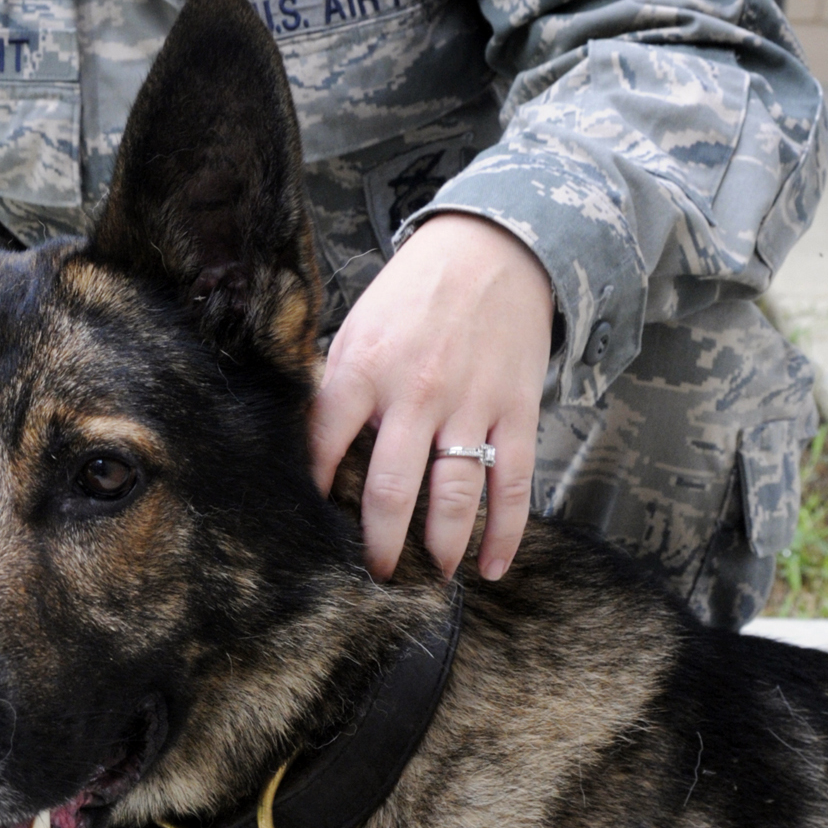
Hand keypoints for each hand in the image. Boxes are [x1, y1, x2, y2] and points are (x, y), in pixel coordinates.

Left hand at [310, 212, 553, 584]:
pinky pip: (511, 485)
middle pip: (391, 491)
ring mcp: (470, 405)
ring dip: (441, 548)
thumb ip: (337, 385)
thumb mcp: (358, 326)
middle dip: (381, 545)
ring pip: (454, 497)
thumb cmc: (415, 292)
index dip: (317, 495)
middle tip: (375, 576)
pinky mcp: (516, 411)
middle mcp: (414, 392)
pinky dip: (504, 533)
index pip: (325, 448)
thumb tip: (312, 449)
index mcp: (363, 369)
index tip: (315, 528)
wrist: (494, 248)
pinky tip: (491, 567)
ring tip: (431, 579)